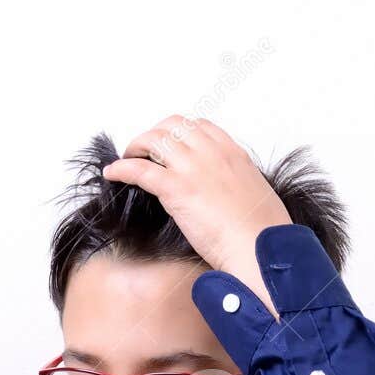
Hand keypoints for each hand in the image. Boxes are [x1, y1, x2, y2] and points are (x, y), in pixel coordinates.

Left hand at [104, 116, 291, 316]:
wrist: (259, 248)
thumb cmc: (262, 233)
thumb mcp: (255, 195)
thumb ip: (236, 185)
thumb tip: (225, 194)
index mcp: (232, 153)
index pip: (199, 127)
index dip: (179, 133)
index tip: (169, 147)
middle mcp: (211, 153)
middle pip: (172, 126)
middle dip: (154, 135)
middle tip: (144, 153)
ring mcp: (193, 168)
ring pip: (153, 140)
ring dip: (135, 147)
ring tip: (127, 160)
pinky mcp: (176, 189)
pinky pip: (139, 169)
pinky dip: (121, 167)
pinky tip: (112, 173)